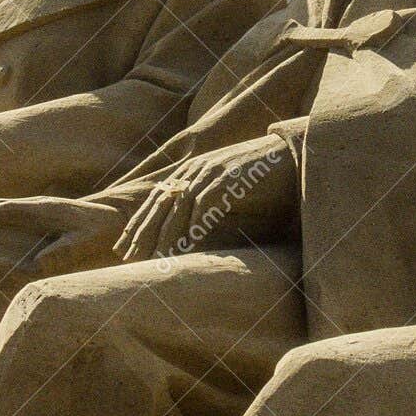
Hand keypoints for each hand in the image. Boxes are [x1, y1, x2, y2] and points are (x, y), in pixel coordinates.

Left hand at [114, 135, 297, 262]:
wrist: (290, 154)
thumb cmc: (261, 175)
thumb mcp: (225, 187)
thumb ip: (205, 202)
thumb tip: (189, 231)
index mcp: (190, 171)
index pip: (155, 200)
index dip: (138, 224)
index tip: (124, 247)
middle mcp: (194, 170)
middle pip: (159, 205)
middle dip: (143, 234)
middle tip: (130, 259)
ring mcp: (210, 173)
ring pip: (178, 208)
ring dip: (166, 237)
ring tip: (156, 260)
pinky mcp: (226, 179)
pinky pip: (204, 208)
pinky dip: (194, 228)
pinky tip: (188, 247)